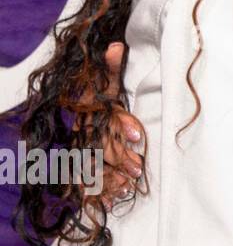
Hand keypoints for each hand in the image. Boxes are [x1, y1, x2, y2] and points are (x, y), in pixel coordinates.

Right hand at [83, 42, 145, 203]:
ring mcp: (81, 151)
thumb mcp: (107, 80)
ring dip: (110, 177)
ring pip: (91, 167)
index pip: (105, 118)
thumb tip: (117, 46)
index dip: (121, 125)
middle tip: (139, 168)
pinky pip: (85, 183)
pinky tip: (113, 199)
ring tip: (129, 185)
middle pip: (99, 147)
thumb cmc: (101, 96)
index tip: (137, 134)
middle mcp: (84, 132)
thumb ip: (112, 67)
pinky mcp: (82, 168)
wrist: (82, 108)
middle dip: (118, 158)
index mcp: (91, 111)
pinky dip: (99, 193)